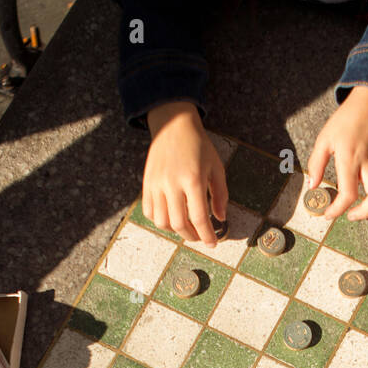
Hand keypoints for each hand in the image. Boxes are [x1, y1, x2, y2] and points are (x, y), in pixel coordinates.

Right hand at [143, 102, 228, 245]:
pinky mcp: (146, 183)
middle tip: (201, 237)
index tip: (213, 243)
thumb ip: (220, 194)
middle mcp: (171, 183)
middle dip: (192, 236)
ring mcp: (156, 184)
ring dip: (176, 231)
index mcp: (192, 179)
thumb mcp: (216, 167)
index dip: (207, 235)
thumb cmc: (198, 145)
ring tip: (187, 228)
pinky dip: (160, 221)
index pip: (199, 217)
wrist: (173, 124)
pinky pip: (149, 212)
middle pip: (179, 224)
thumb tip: (220, 218)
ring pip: (162, 222)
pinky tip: (171, 218)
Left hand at [306, 85, 367, 220]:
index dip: (337, 209)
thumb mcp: (325, 138)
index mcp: (350, 158)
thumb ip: (316, 163)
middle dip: (365, 214)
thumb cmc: (348, 118)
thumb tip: (313, 186)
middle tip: (351, 216)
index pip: (348, 193)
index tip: (329, 213)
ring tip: (366, 210)